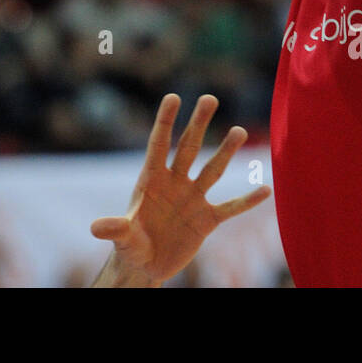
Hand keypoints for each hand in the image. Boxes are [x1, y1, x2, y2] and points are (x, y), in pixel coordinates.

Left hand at [90, 94, 271, 285]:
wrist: (147, 266)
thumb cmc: (130, 246)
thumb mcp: (123, 238)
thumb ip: (115, 230)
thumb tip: (96, 228)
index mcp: (151, 180)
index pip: (159, 144)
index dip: (165, 121)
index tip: (174, 96)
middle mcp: (175, 183)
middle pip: (188, 147)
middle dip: (198, 123)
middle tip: (209, 98)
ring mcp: (193, 199)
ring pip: (212, 170)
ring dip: (226, 152)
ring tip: (239, 131)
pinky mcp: (207, 220)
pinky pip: (230, 208)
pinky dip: (247, 201)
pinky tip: (265, 189)